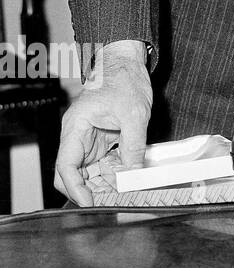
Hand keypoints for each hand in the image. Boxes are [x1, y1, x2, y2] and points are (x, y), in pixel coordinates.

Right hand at [55, 40, 152, 206]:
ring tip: (122, 193)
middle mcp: (77, 137)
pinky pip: (102, 164)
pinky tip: (126, 180)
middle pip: (73, 174)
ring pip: (89, 172)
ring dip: (104, 184)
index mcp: (76, 127)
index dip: (75, 188)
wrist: (127, 65)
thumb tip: (134, 173)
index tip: (89, 202)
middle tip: (110, 202)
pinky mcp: (101, 141)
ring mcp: (89, 140)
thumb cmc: (124, 81)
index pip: (65, 166)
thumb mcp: (134, 113)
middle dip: (90, 190)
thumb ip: (134, 144)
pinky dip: (113, 174)